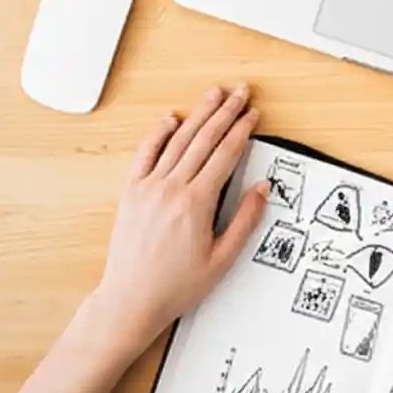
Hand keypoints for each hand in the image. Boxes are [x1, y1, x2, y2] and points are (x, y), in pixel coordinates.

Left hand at [92, 84, 267, 351]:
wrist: (131, 299)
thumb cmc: (175, 285)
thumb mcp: (223, 259)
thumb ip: (245, 220)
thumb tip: (261, 189)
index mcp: (196, 203)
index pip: (225, 154)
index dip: (242, 130)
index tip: (253, 115)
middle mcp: (171, 188)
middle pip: (204, 139)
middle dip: (226, 112)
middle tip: (241, 93)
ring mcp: (148, 187)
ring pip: (178, 140)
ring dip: (198, 113)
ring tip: (213, 94)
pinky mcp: (131, 192)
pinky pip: (145, 154)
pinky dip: (158, 133)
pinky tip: (170, 119)